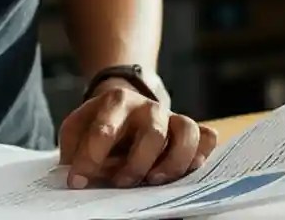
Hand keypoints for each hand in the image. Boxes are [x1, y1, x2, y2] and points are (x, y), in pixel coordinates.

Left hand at [59, 80, 218, 188]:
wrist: (121, 106)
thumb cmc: (96, 124)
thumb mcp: (77, 130)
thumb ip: (77, 150)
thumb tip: (83, 178)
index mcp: (115, 101)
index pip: (104, 130)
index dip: (90, 159)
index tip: (78, 181)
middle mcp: (147, 107)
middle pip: (152, 133)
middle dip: (137, 164)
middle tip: (121, 183)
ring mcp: (171, 117)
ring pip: (186, 132)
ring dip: (173, 162)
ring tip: (154, 180)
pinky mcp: (190, 130)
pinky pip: (207, 137)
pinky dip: (201, 154)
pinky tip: (188, 170)